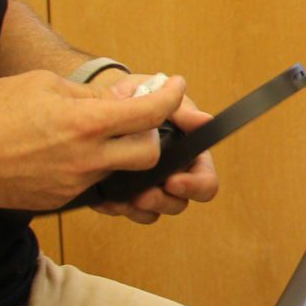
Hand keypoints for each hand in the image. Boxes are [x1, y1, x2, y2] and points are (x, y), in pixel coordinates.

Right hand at [0, 69, 193, 213]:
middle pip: (148, 156)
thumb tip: (122, 96)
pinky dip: (88, 166)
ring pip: (117, 170)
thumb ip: (89, 94)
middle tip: (134, 119)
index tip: (174, 86)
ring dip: (115, 151)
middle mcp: (88, 159)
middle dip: (149, 137)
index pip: (150, 113)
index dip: (170, 97)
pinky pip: (89, 183)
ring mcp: (75, 184)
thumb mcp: (43, 85)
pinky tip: (63, 151)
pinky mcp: (60, 200)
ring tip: (87, 132)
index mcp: (87, 124)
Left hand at [91, 74, 220, 224]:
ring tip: (126, 198)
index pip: (205, 180)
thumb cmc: (137, 95)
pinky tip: (106, 198)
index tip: (173, 182)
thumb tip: (204, 120)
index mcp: (188, 154)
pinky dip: (116, 206)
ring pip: (153, 212)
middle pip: (179, 203)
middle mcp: (171, 174)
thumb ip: (182, 109)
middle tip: (144, 196)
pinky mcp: (123, 191)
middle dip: (163, 201)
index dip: (195, 185)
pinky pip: (124, 209)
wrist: (100, 100)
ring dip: (140, 208)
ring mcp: (147, 185)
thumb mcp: (161, 94)